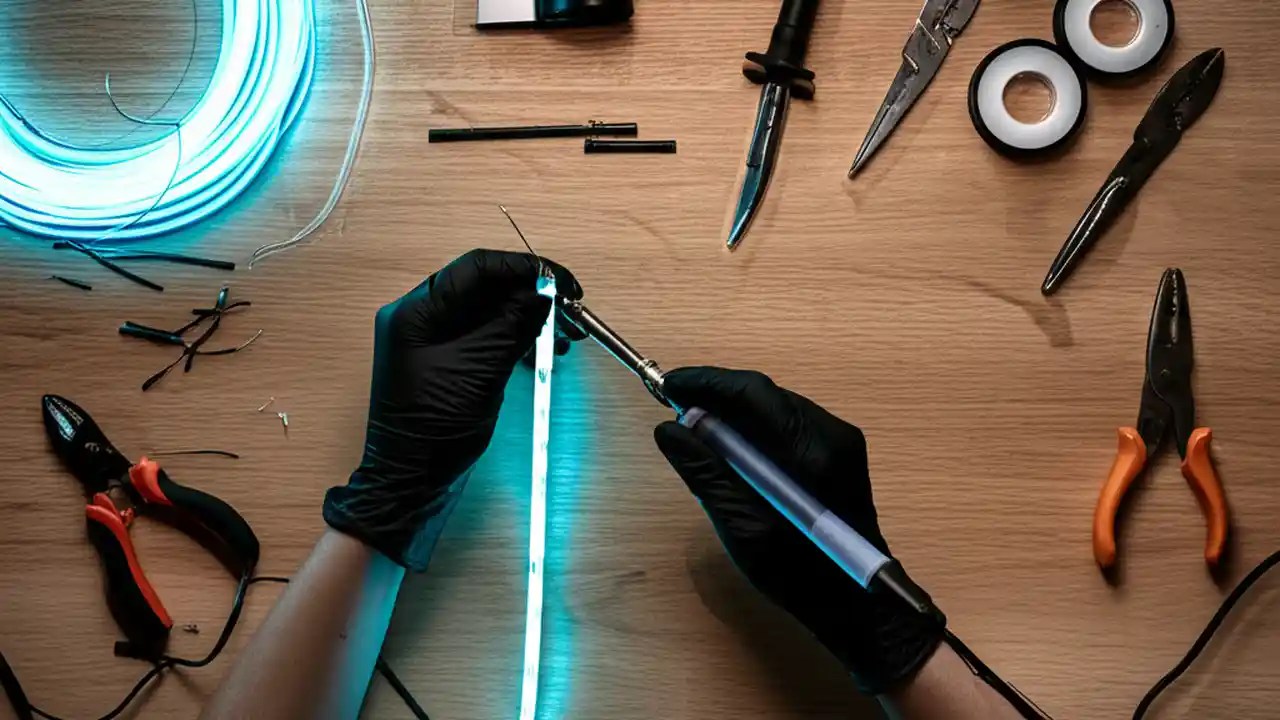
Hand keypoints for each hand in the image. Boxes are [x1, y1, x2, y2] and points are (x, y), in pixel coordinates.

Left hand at [324, 249, 580, 570]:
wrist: (408, 481)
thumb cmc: (433, 429)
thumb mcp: (478, 373)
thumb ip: (510, 327)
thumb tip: (543, 294)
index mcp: (416, 313)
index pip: (475, 269)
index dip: (521, 269)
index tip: (559, 282)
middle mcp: (422, 318)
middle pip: (484, 288)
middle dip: (530, 295)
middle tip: (571, 309)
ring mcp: (433, 340)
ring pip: (489, 312)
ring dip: (528, 318)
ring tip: (564, 336)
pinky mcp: (448, 361)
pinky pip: (486, 336)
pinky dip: (515, 339)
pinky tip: (543, 350)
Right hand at [653, 367, 943, 694]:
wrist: (856, 606)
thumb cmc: (798, 574)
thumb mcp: (741, 526)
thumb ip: (705, 473)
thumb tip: (668, 430)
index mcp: (812, 451)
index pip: (754, 393)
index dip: (707, 383)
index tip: (667, 385)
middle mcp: (832, 435)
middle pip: (766, 395)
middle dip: (717, 396)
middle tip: (674, 407)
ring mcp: (839, 444)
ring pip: (775, 408)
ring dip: (734, 413)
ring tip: (695, 428)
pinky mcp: (838, 456)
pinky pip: (787, 427)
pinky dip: (754, 430)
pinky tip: (729, 448)